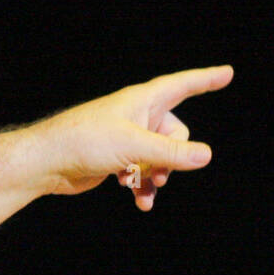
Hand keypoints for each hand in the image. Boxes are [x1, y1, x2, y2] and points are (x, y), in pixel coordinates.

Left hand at [34, 65, 233, 210]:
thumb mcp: (133, 145)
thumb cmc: (84, 142)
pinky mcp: (116, 158)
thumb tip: (206, 155)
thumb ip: (171, 151)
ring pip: (161, 156)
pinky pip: (143, 171)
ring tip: (144, 189)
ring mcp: (126, 137)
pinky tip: (140, 201)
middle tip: (157, 173)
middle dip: (173, 157)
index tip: (227, 73)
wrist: (46, 162)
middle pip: (176, 133)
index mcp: (141, 100)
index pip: (182, 85)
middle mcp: (135, 116)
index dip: (206, 79)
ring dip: (158, 175)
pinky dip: (144, 185)